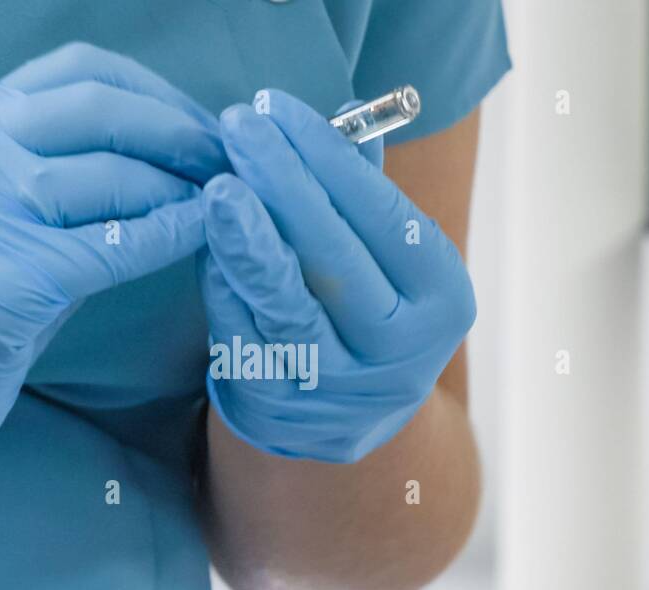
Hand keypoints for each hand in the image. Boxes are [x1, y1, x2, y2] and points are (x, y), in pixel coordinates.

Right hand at [0, 43, 227, 572]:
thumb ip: (55, 181)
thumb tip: (159, 160)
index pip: (74, 70)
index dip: (153, 89)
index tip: (200, 124)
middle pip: (96, 106)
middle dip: (179, 129)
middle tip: (228, 162)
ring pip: (107, 174)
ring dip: (180, 186)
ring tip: (223, 204)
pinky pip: (108, 245)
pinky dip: (167, 235)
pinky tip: (202, 235)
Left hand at [198, 89, 475, 462]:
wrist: (345, 420)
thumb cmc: (368, 312)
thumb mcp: (389, 259)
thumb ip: (364, 191)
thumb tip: (342, 115)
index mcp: (442, 300)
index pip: (385, 216)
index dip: (330, 159)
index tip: (280, 109)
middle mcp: (400, 351)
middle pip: (334, 256)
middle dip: (282, 183)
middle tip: (239, 127)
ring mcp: (338, 385)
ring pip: (285, 300)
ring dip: (246, 237)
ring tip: (219, 184)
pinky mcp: (280, 404)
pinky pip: (242, 331)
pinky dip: (222, 283)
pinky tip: (206, 240)